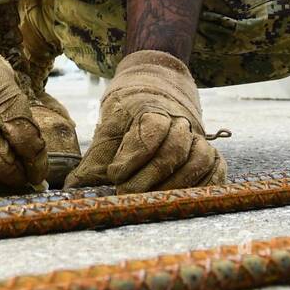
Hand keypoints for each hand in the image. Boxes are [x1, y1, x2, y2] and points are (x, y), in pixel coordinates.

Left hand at [64, 50, 227, 192]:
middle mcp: (181, 121)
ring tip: (152, 201)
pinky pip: (216, 169)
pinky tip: (182, 199)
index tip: (113, 174)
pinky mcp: (211, 154)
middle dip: (149, 175)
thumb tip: (74, 187)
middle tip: (126, 193)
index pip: (150, 129)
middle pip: (174, 148)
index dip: (133, 154)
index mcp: (154, 109)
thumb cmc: (130, 112)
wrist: (159, 88)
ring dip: (176, 184)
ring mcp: (198, 137)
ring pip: (198, 159)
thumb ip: (96, 157)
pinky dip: (203, 186)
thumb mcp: (109, 125)